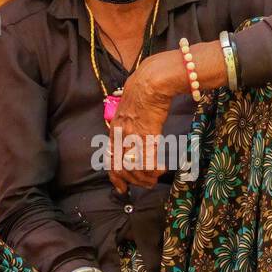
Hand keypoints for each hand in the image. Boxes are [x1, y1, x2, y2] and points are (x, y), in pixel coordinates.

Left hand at [105, 60, 173, 193]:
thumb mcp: (129, 110)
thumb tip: (133, 136)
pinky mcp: (146, 135)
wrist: (151, 82)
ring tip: (156, 177)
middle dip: (134, 181)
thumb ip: (128, 125)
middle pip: (121, 168)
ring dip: (145, 177)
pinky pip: (147, 161)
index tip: (122, 189)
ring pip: (134, 168)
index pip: (110, 160)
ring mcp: (132, 136)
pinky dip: (154, 169)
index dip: (116, 178)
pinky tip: (161, 168)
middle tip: (146, 183)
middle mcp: (120, 136)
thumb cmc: (144, 92)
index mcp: (114, 130)